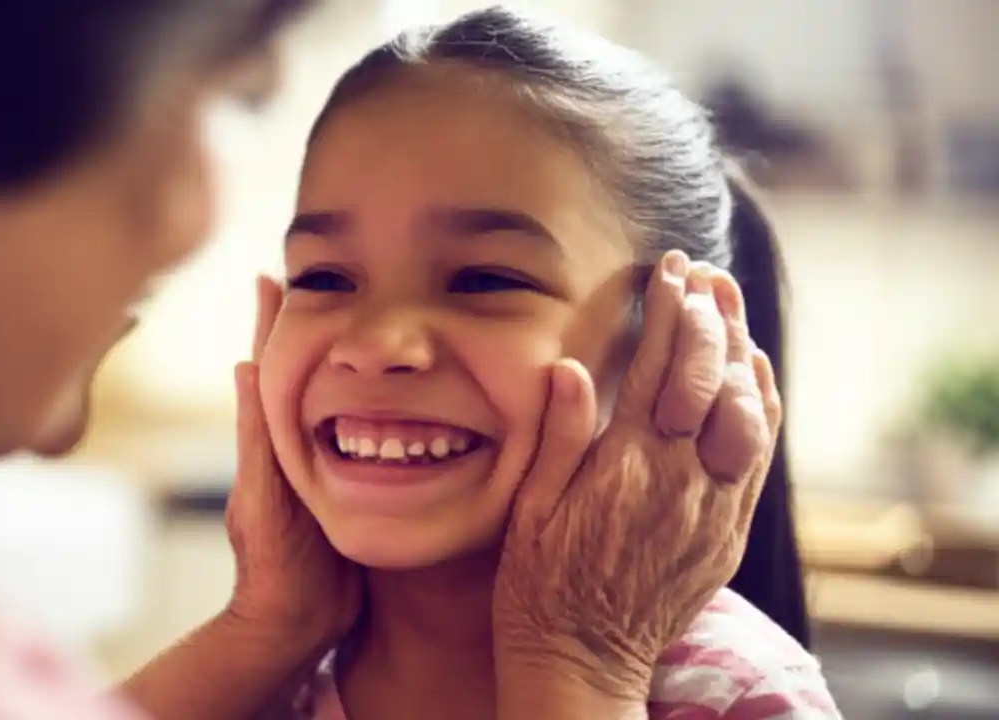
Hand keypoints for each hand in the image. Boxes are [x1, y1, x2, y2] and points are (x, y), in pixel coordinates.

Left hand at [224, 276, 362, 650]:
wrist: (297, 622)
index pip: (272, 368)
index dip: (273, 322)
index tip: (275, 272)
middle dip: (314, 329)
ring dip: (350, 362)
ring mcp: (327, 467)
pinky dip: (379, 410)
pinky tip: (403, 394)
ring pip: (342, 402)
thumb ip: (258, 438)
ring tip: (367, 318)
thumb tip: (245, 365)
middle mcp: (297, 446)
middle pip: (306, 376)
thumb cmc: (274, 564)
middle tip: (326, 278)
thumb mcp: (264, 498)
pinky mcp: (357, 489)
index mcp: (271, 441)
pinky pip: (369, 439)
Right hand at [493, 251, 781, 702]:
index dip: (667, 311)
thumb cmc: (539, 583)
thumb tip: (572, 368)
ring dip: (743, 351)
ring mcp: (710, 510)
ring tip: (731, 304)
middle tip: (706, 273)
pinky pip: (759, 458)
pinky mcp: (727, 535)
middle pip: (712, 379)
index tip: (669, 267)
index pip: (657, 369)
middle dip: (711, 316)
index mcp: (622, 470)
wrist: (580, 659)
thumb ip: (558, 438)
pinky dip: (763, 405)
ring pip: (749, 413)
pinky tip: (754, 371)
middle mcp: (678, 483)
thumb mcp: (529, 510)